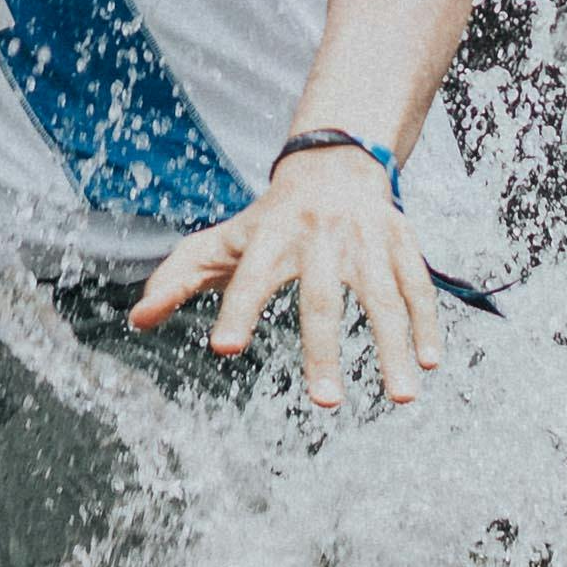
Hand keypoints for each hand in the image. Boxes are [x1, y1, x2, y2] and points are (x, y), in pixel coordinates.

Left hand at [130, 136, 434, 415]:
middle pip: (321, 297)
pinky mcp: (400, 241)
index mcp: (269, 238)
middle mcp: (318, 237)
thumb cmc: (268, 219)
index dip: (236, 309)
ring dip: (394, 347)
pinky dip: (426, 322)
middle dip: (324, 350)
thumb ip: (180, 277)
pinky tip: (429, 362)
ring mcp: (364, 239)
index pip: (249, 277)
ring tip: (401, 397)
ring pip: (382, 296)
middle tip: (325, 404)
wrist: (333, 162)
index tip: (224, 348)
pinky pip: (417, 285)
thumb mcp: (223, 241)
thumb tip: (137, 320)